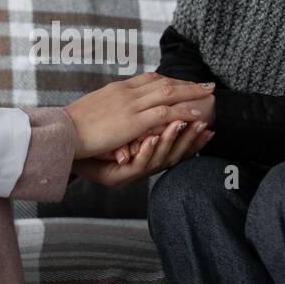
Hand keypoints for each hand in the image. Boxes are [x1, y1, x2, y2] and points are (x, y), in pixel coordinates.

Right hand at [65, 72, 214, 159]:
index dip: (170, 80)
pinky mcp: (133, 121)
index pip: (150, 78)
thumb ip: (109, 106)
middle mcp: (127, 92)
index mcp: (118, 88)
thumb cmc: (73, 125)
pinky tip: (195, 115)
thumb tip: (114, 110)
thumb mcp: (94, 108)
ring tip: (209, 96)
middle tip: (206, 84)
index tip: (184, 83)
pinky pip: (165, 113)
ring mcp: (131, 104)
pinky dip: (183, 112)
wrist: (63, 131)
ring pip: (169, 94)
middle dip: (187, 83)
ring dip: (191, 94)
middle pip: (164, 82)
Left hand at [73, 119, 213, 187]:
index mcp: (150, 157)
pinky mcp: (119, 177)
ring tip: (182, 125)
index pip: (178, 148)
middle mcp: (146, 167)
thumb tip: (165, 106)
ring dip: (172, 141)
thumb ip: (147, 121)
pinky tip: (152, 139)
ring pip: (158, 159)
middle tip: (206, 127)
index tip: (211, 129)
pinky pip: (136, 164)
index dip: (195, 140)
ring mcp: (133, 173)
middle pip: (174, 154)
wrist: (73, 153)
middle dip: (191, 139)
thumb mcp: (127, 130)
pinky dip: (146, 151)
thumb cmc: (99, 141)